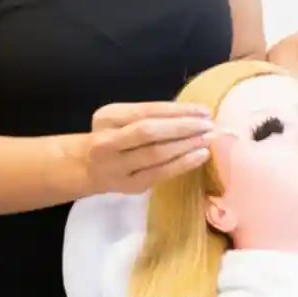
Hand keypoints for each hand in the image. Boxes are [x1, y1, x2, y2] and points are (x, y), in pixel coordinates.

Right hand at [81, 101, 215, 194]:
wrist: (87, 167)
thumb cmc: (115, 136)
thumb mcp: (123, 118)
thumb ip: (150, 115)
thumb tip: (195, 114)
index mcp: (108, 117)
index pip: (146, 110)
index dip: (177, 110)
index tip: (203, 110)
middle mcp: (107, 141)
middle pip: (149, 132)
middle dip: (183, 127)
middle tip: (210, 125)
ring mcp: (117, 166)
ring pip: (155, 154)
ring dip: (186, 146)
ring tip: (208, 139)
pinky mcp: (128, 186)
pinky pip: (159, 174)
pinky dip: (182, 164)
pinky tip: (200, 156)